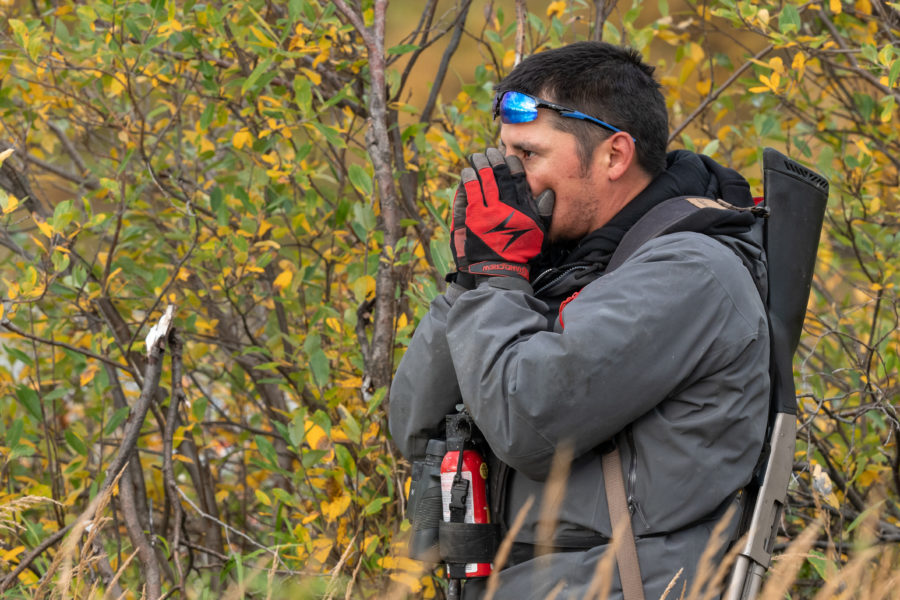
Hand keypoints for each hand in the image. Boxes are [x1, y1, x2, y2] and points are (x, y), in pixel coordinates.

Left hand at [452, 148, 550, 280]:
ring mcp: (487, 210)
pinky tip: (466, 173)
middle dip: (493, 159)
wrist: (500, 271)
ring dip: (479, 166)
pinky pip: (469, 193)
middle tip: (488, 151)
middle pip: (498, 174)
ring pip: (482, 180)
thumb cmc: (521, 252)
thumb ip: (544, 211)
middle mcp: (505, 206)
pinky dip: (468, 181)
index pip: (518, 178)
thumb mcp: (538, 232)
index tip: (507, 155)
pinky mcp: (472, 217)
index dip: (511, 163)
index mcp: (522, 207)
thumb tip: (549, 191)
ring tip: (476, 157)